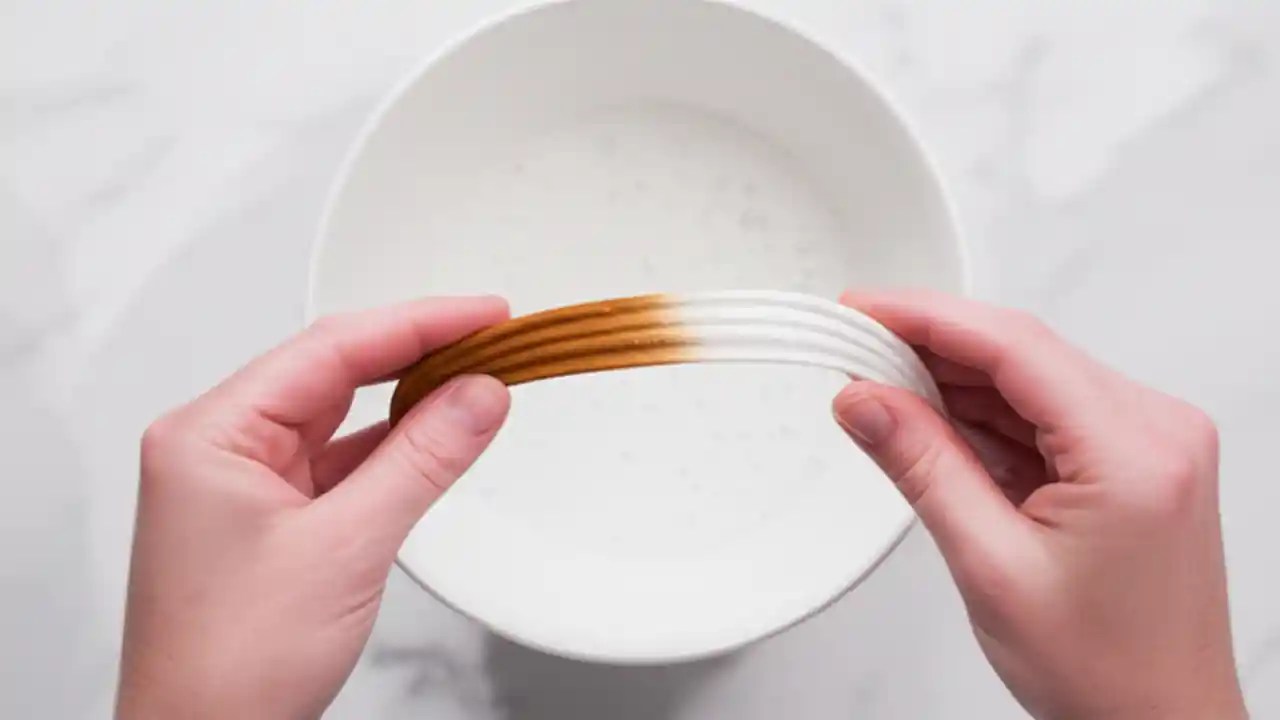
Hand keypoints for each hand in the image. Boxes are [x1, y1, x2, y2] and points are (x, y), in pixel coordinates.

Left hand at [117, 297, 511, 719]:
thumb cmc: (228, 667)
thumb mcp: (346, 547)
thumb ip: (421, 460)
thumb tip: (478, 394)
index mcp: (211, 434)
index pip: (330, 349)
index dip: (417, 324)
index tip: (483, 313)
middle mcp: (220, 449)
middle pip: (333, 374)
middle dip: (416, 354)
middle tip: (490, 336)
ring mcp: (245, 486)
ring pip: (341, 419)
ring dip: (408, 403)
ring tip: (477, 379)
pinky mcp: (272, 522)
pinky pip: (341, 464)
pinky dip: (393, 451)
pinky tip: (436, 437)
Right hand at [832, 291, 1245, 719]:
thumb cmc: (1107, 672)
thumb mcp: (991, 566)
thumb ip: (922, 467)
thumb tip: (865, 400)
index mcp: (1136, 453)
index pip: (1014, 347)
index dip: (926, 317)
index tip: (862, 310)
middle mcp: (1157, 431)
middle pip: (1023, 353)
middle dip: (931, 347)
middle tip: (854, 349)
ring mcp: (1150, 442)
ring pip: (1030, 380)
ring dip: (954, 382)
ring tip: (880, 390)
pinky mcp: (1133, 460)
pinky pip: (1046, 414)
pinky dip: (986, 416)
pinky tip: (934, 423)